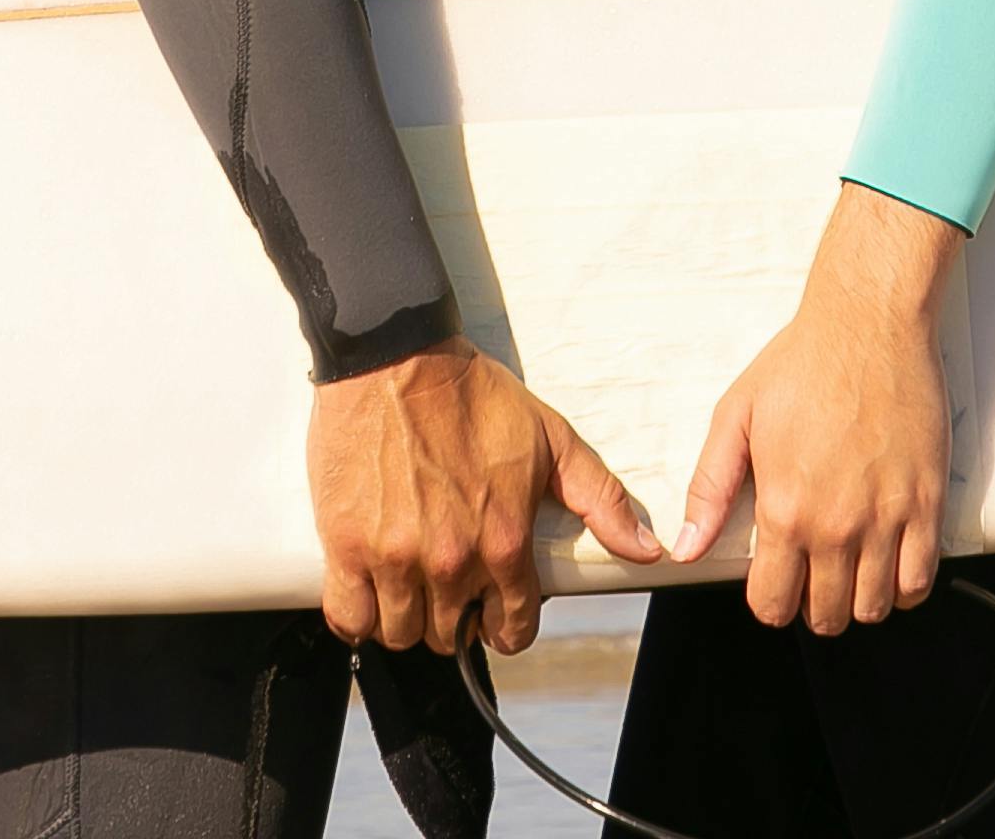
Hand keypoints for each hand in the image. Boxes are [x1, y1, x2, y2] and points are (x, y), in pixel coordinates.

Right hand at [308, 340, 662, 655]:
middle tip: (448, 587)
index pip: (512, 627)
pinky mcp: (346, 545)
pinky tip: (368, 594)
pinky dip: (357, 616)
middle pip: (450, 637)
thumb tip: (648, 550)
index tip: (494, 614)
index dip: (506, 627)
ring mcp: (394, 557)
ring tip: (408, 586)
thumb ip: (601, 499)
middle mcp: (451, 560)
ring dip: (406, 619)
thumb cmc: (472, 394)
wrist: (395, 357)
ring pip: (401, 634)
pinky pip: (348, 616)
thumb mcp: (551, 439)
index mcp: (504, 540)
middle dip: (454, 620)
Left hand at [670, 182, 959, 634]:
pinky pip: (920, 580)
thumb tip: (687, 549)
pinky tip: (889, 563)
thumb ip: (709, 489)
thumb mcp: (736, 418)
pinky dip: (903, 587)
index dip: (769, 601)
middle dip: (814, 606)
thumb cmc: (800, 365)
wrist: (868, 325)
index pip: (773, 604)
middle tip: (812, 575)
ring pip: (875, 607)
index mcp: (786, 509)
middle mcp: (838, 526)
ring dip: (859, 600)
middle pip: (828, 615)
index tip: (774, 581)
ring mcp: (888, 518)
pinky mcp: (928, 503)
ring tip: (850, 570)